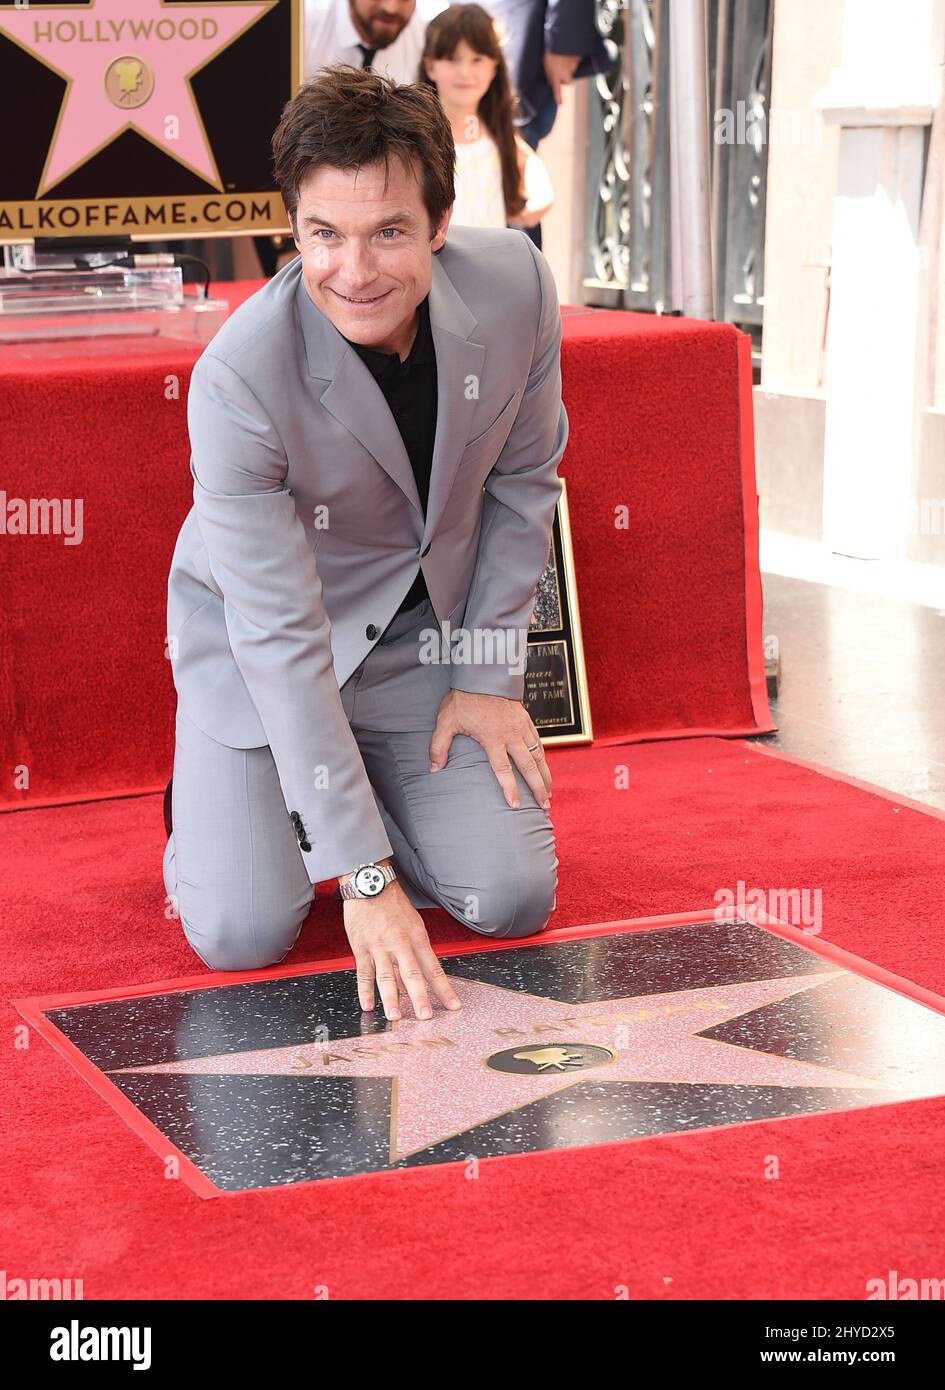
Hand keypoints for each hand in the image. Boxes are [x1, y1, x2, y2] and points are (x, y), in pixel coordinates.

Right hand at [341, 874, 462, 1021]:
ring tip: (395, 1017)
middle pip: (412, 975)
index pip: (434, 969)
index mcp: (417, 938)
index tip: (453, 1006)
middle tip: (425, 1016)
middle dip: (420, 997)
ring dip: (391, 999)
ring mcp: (380, 947)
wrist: (371, 885)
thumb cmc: (394, 905)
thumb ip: (416, 952)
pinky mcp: (361, 948)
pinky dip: (365, 990)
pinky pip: (364, 973)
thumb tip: (417, 980)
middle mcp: (400, 944)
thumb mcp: (414, 924)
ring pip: (387, 977)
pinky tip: (368, 1005)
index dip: (444, 989)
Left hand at [428, 689, 551, 811]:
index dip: (509, 789)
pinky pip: (538, 742)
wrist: (482, 673)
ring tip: (549, 794)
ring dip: (545, 776)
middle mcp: (511, 734)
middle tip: (544, 807)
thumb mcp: (446, 721)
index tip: (515, 806)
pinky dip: (543, 757)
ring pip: (538, 756)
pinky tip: (545, 768)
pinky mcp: (525, 719)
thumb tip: (433, 769)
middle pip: (529, 766)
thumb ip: (439, 746)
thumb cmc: (463, 698)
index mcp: (492, 738)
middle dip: (538, 788)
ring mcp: (521, 727)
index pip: (503, 770)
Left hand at [543, 52, 580, 103]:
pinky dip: (572, 58)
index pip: (557, 90)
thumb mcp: (546, 64)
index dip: (558, 98)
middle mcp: (566, 73)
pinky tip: (568, 52)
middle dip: (565, 77)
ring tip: (562, 56)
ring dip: (568, 66)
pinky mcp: (578, 58)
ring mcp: (573, 66)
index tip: (560, 103)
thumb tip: (551, 82)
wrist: (559, 36)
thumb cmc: (550, 49)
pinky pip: (576, 60)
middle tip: (560, 68)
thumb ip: (550, 74)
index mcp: (556, 75)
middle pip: (568, 81)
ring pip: (571, 70)